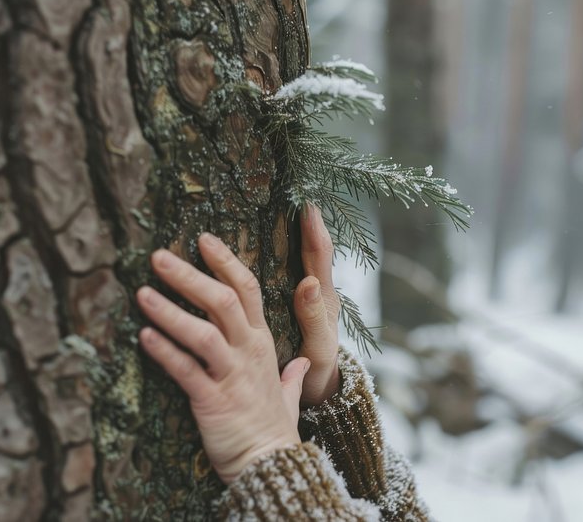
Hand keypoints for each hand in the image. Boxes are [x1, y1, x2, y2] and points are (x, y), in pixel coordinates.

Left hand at [136, 233, 308, 483]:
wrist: (270, 465)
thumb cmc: (273, 428)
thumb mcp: (289, 396)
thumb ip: (292, 375)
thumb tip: (301, 363)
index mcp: (262, 344)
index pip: (248, 290)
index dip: (225, 261)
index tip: (202, 239)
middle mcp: (248, 352)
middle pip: (223, 302)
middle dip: (189, 276)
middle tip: (158, 255)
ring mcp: (231, 376)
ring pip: (202, 333)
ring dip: (170, 311)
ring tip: (141, 292)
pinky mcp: (212, 400)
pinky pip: (185, 371)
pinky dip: (164, 353)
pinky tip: (143, 337)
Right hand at [293, 205, 341, 407]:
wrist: (320, 392)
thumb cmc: (321, 374)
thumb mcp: (319, 349)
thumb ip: (315, 319)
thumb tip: (308, 283)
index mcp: (324, 301)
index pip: (320, 257)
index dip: (315, 230)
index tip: (308, 202)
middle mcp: (316, 293)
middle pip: (310, 250)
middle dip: (302, 222)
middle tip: (292, 191)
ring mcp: (306, 297)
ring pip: (297, 259)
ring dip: (289, 233)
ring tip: (277, 204)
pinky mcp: (294, 305)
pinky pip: (287, 273)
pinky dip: (279, 253)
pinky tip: (259, 243)